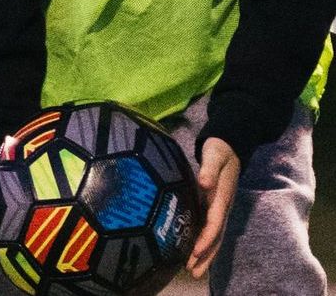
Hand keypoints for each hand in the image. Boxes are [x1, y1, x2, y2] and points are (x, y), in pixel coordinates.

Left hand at [187, 137, 239, 277]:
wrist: (228, 147)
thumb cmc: (219, 151)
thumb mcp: (214, 155)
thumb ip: (209, 169)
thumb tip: (204, 183)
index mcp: (221, 198)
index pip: (214, 223)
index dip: (206, 238)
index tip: (196, 252)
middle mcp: (221, 208)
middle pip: (215, 237)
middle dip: (205, 256)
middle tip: (192, 272)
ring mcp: (218, 209)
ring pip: (213, 236)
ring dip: (204, 254)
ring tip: (191, 270)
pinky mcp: (212, 207)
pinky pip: (209, 229)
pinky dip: (203, 243)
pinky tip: (193, 252)